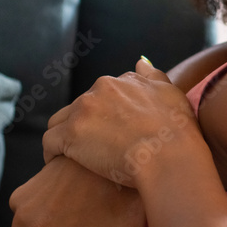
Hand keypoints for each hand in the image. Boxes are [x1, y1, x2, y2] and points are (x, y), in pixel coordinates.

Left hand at [42, 59, 203, 187]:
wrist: (169, 156)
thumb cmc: (176, 131)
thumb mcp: (171, 94)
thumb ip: (154, 76)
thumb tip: (140, 61)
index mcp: (124, 81)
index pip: (104, 94)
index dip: (106, 115)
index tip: (111, 132)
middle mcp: (101, 89)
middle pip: (81, 107)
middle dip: (85, 125)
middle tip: (96, 150)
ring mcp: (84, 110)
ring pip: (61, 121)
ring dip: (65, 136)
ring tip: (74, 158)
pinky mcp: (70, 134)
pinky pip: (49, 142)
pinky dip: (52, 153)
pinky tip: (61, 165)